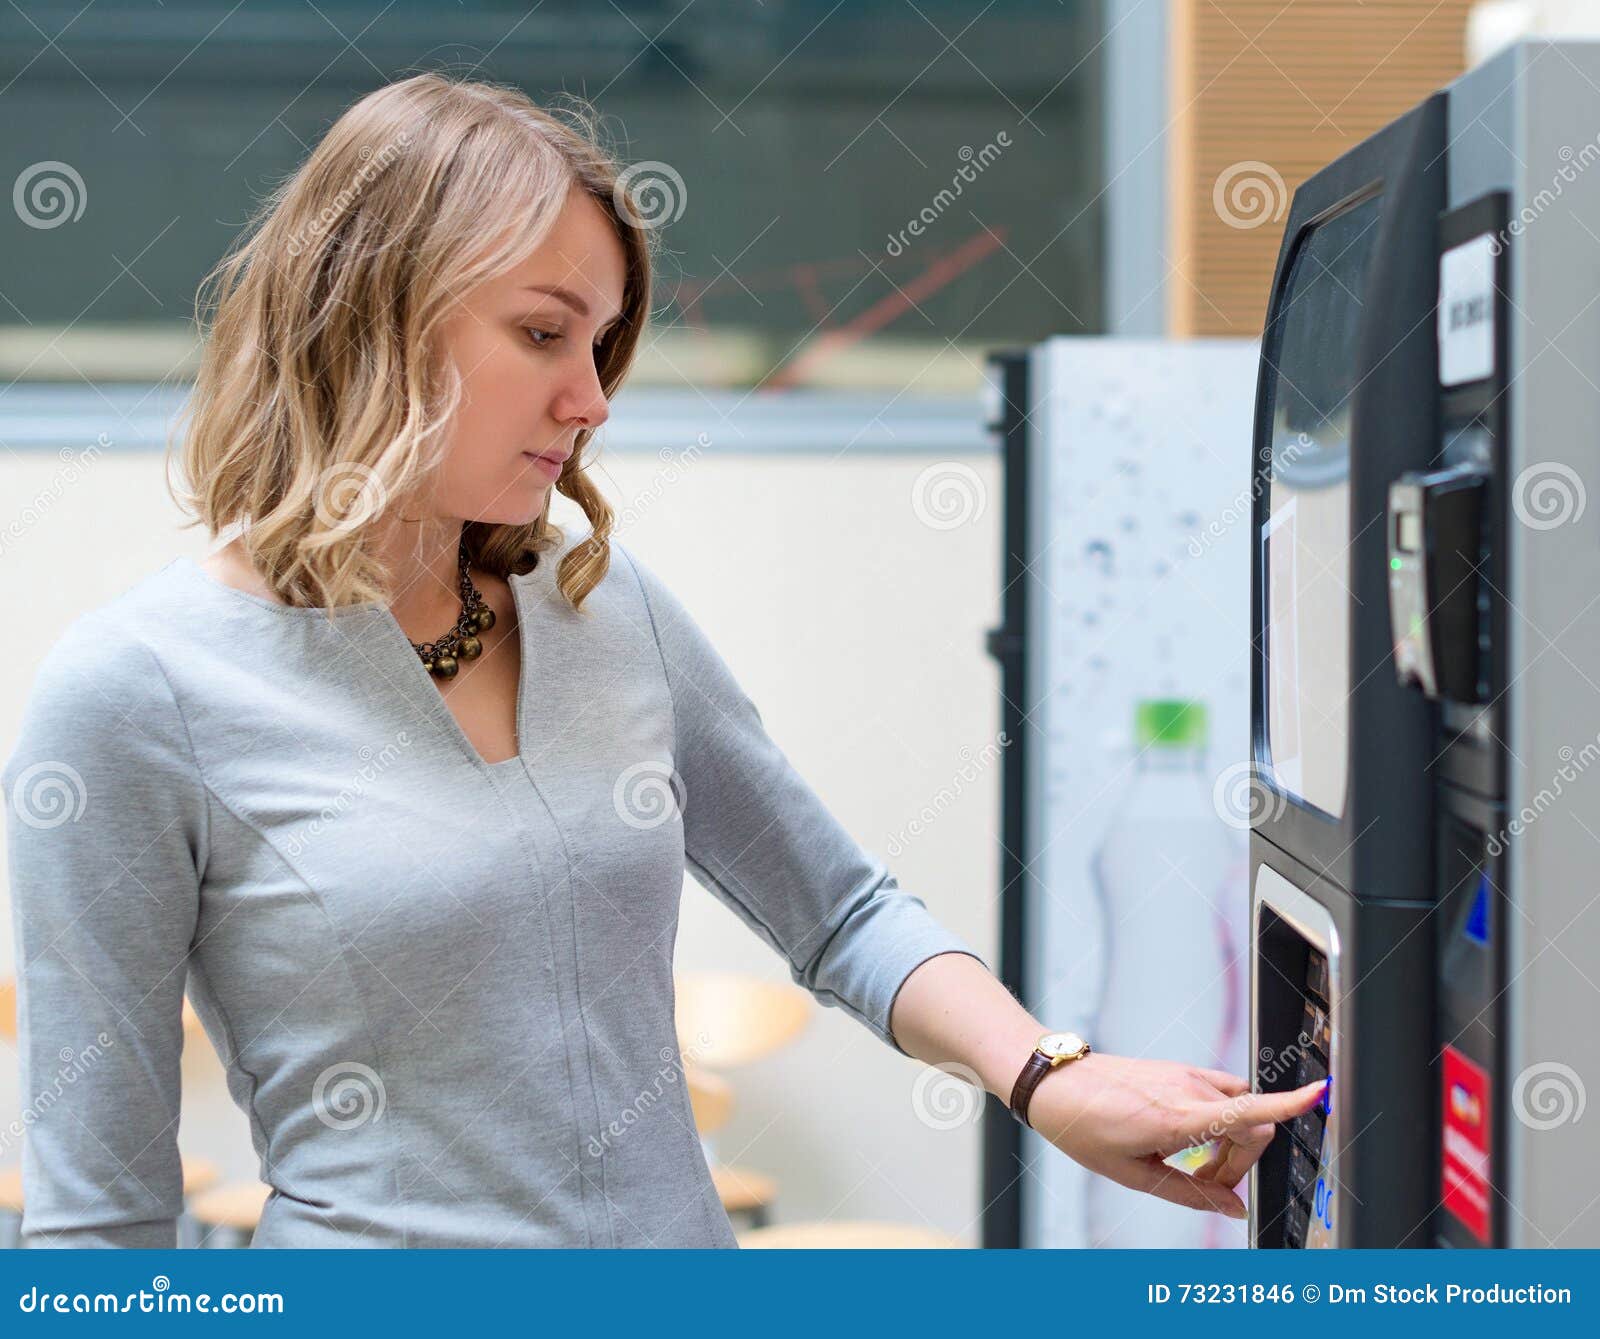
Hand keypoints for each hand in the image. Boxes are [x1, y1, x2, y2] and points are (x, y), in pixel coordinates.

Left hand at [1025, 1051, 1328, 1218]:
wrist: (1053, 1084)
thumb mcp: (1134, 1175)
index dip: (1290, 1102)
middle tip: (1208, 1186)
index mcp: (1177, 1118)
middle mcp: (1187, 1089)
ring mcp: (1183, 1074)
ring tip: (1195, 1165)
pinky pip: (1220, 1092)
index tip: (1321, 1094)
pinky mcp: (1177, 1069)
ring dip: (1232, 1140)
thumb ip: (1190, 1194)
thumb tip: (1234, 1209)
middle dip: (1243, 1162)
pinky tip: (1190, 1138)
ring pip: (1238, 1107)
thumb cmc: (1084, 1127)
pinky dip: (1220, 1118)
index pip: (1249, 1109)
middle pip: (1252, 1125)